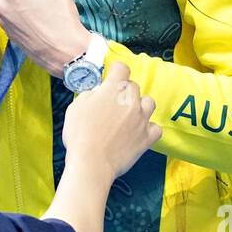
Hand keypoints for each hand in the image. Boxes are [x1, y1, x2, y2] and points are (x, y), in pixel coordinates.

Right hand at [62, 62, 160, 181]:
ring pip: (149, 103)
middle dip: (125, 92)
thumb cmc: (80, 135)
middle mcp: (131, 101)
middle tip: (114, 104)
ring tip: (130, 116)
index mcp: (113, 90)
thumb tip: (98, 93)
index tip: (113, 76)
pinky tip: (139, 132)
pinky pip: (156, 128)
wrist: (92, 162)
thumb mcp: (75, 107)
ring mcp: (142, 119)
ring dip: (140, 106)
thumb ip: (90, 95)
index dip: (117, 71)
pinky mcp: (147, 137)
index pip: (122, 68)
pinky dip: (149, 128)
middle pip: (134, 86)